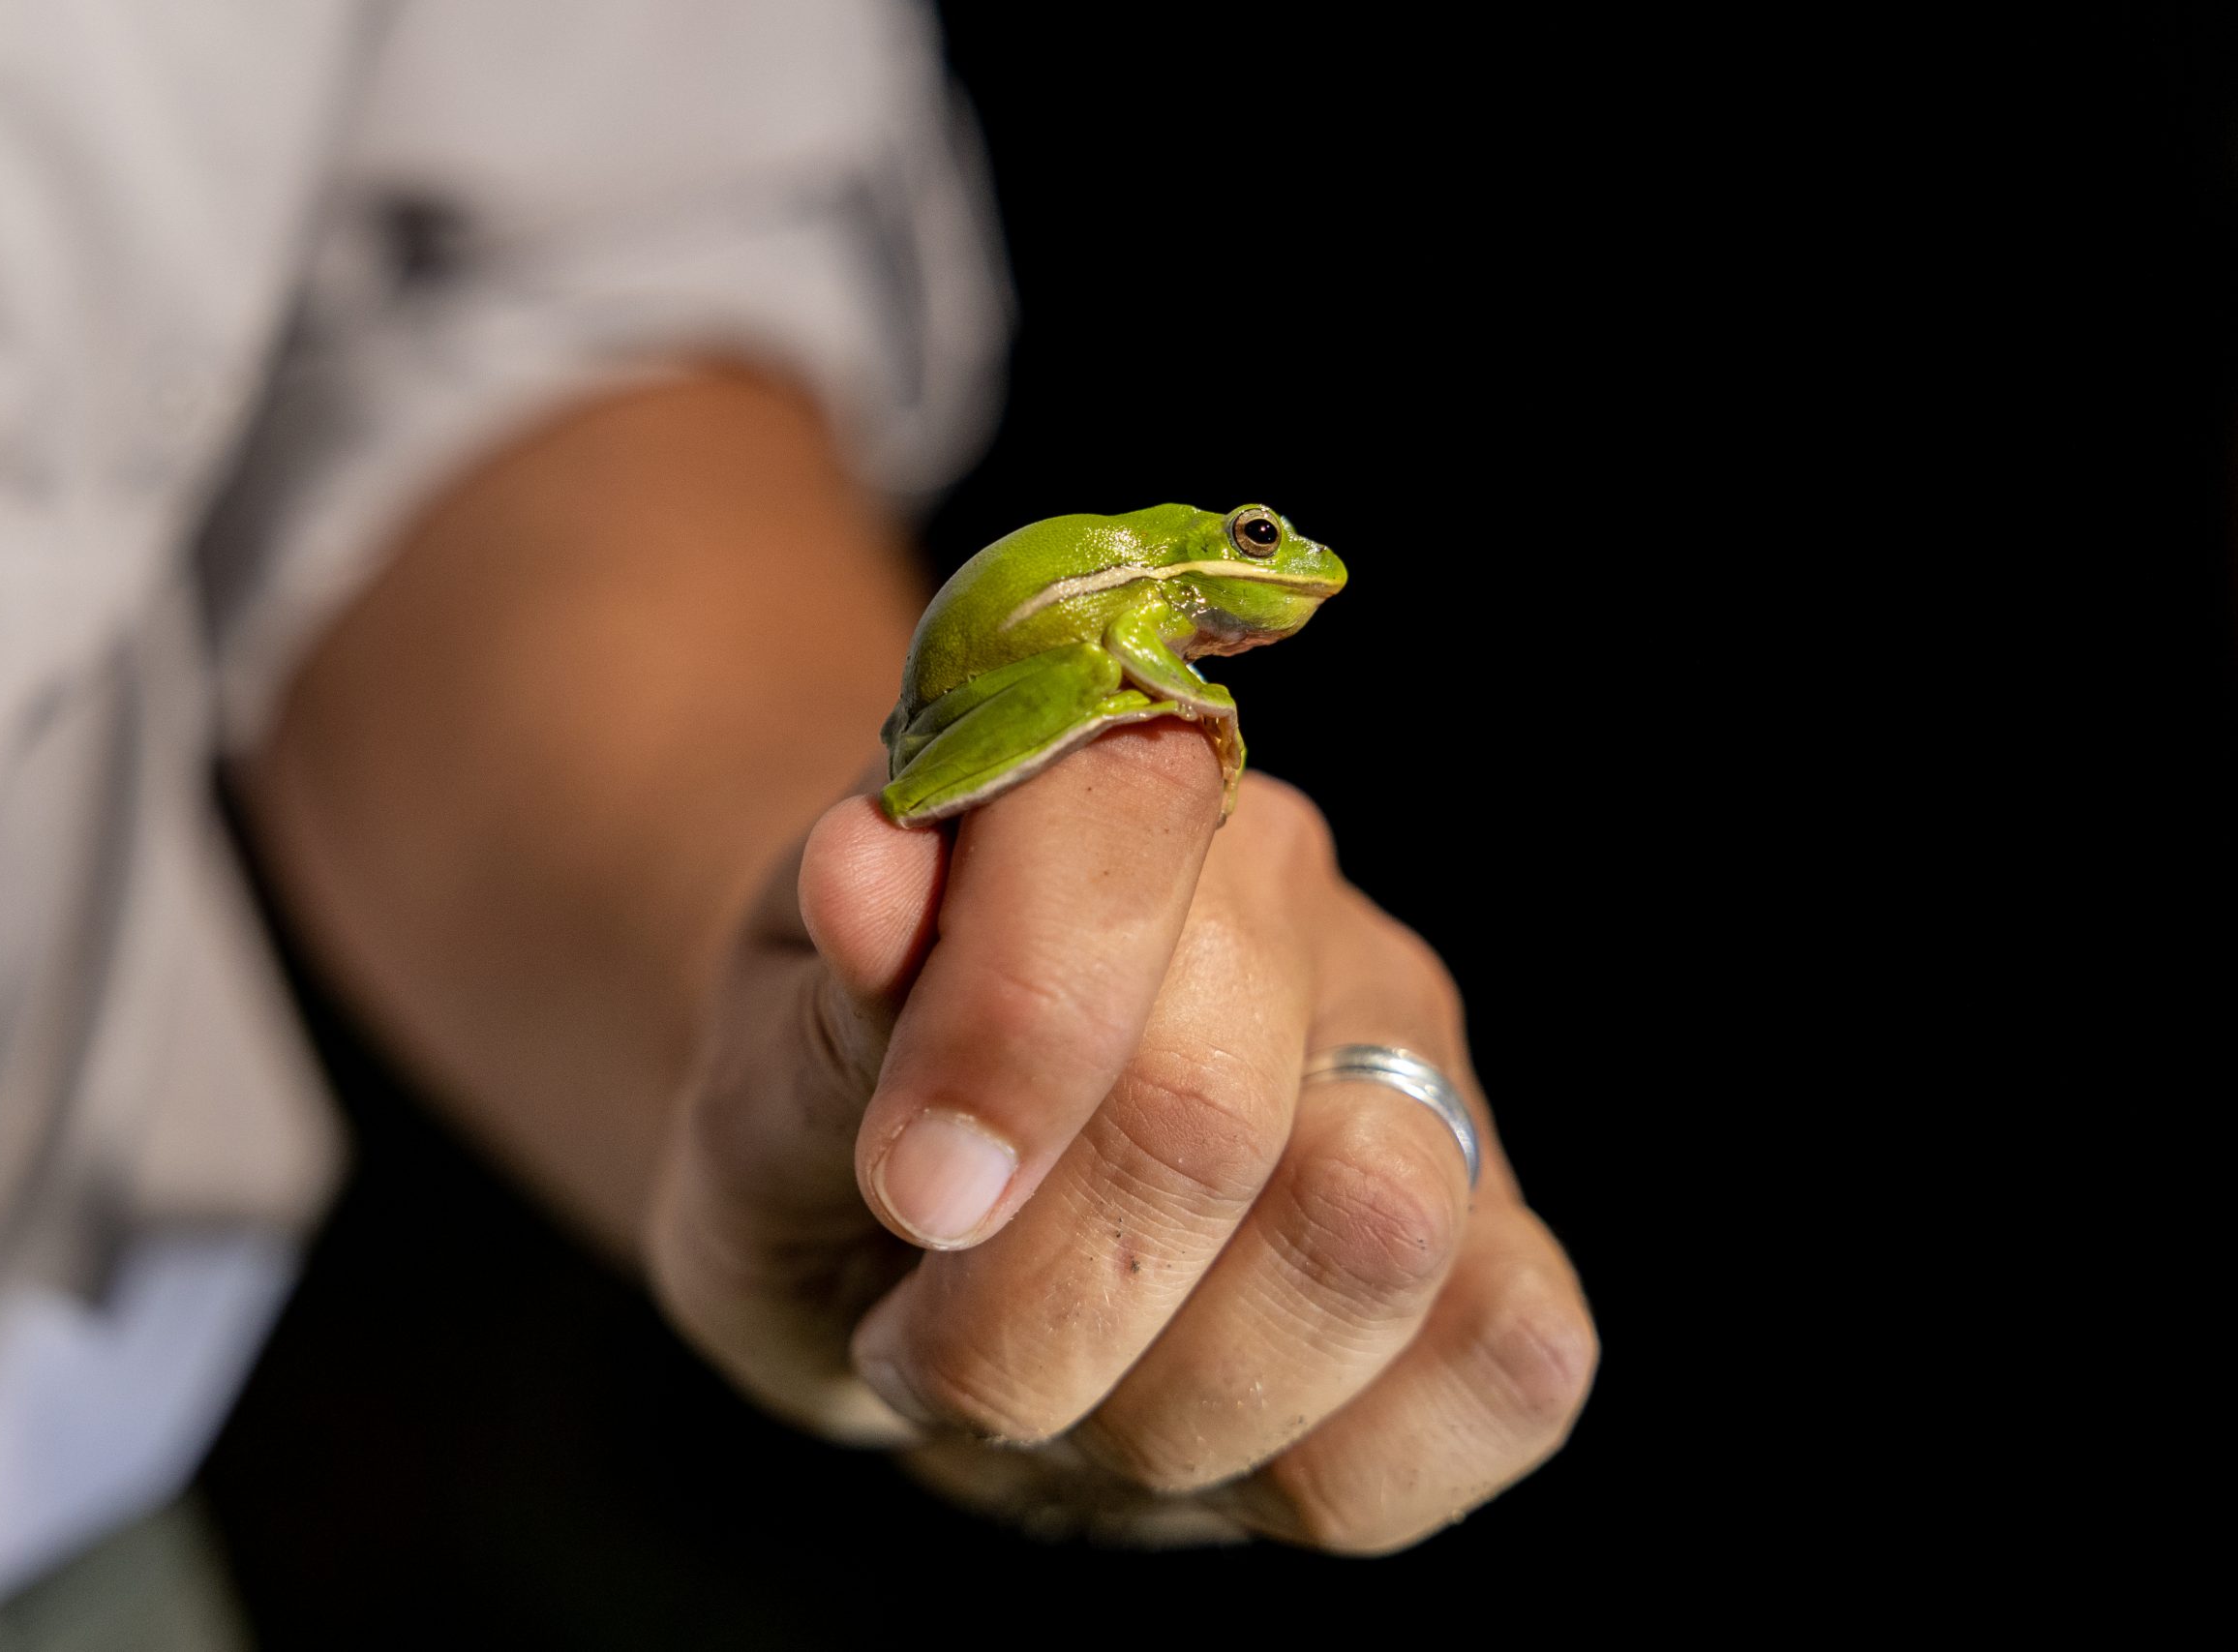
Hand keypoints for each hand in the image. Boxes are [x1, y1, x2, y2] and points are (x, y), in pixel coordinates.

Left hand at [646, 727, 1595, 1551]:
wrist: (915, 1248)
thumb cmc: (836, 1135)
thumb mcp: (765, 1077)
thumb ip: (826, 996)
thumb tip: (865, 875)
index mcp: (1100, 796)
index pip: (1114, 831)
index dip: (1009, 1033)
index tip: (911, 1194)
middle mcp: (1296, 909)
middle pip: (1208, 1106)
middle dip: (1026, 1302)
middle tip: (927, 1344)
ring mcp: (1425, 1083)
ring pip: (1370, 1241)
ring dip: (1156, 1403)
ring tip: (1059, 1383)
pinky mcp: (1507, 1262)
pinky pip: (1508, 1374)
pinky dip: (1318, 1468)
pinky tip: (1198, 1434)